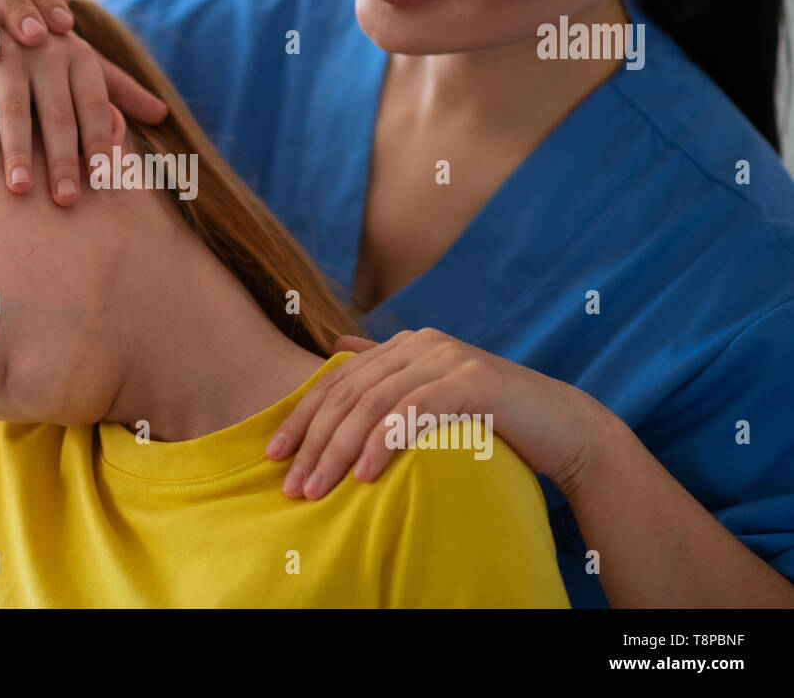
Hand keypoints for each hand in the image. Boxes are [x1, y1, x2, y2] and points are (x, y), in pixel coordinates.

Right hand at [0, 0, 153, 203]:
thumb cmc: (37, 40)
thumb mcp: (79, 56)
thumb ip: (118, 88)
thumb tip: (161, 114)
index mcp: (78, 54)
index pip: (95, 103)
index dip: (100, 141)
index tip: (104, 179)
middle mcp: (46, 51)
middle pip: (58, 112)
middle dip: (62, 158)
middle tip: (66, 200)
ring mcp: (6, 53)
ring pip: (15, 108)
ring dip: (18, 150)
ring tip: (21, 189)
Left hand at [265, 327, 608, 499]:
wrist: (560, 425)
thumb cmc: (488, 418)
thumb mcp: (430, 390)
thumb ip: (386, 370)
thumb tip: (336, 351)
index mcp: (404, 345)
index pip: (337, 381)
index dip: (301, 417)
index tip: (274, 454)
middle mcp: (421, 343)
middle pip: (349, 394)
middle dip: (314, 442)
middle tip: (291, 484)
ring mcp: (447, 359)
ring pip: (374, 405)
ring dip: (340, 451)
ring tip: (318, 489)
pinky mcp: (472, 382)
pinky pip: (413, 412)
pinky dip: (383, 443)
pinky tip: (365, 475)